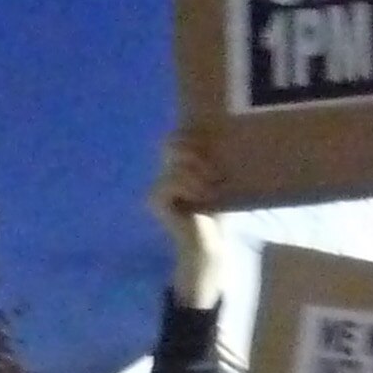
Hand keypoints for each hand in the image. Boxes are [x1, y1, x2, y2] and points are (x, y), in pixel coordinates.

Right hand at [147, 132, 222, 309]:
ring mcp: (156, 187)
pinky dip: (187, 186)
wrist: (210, 242)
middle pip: (171, 144)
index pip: (176, 138)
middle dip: (194, 153)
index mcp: (178, 167)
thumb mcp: (218, 179)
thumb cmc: (218, 212)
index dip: (189, 136)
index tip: (210, 145)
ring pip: (174, 163)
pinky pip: (170, 180)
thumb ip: (211, 157)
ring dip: (196, 174)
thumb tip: (217, 129)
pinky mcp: (153, 200)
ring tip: (209, 190)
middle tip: (212, 172)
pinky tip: (199, 198)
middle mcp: (164, 174)